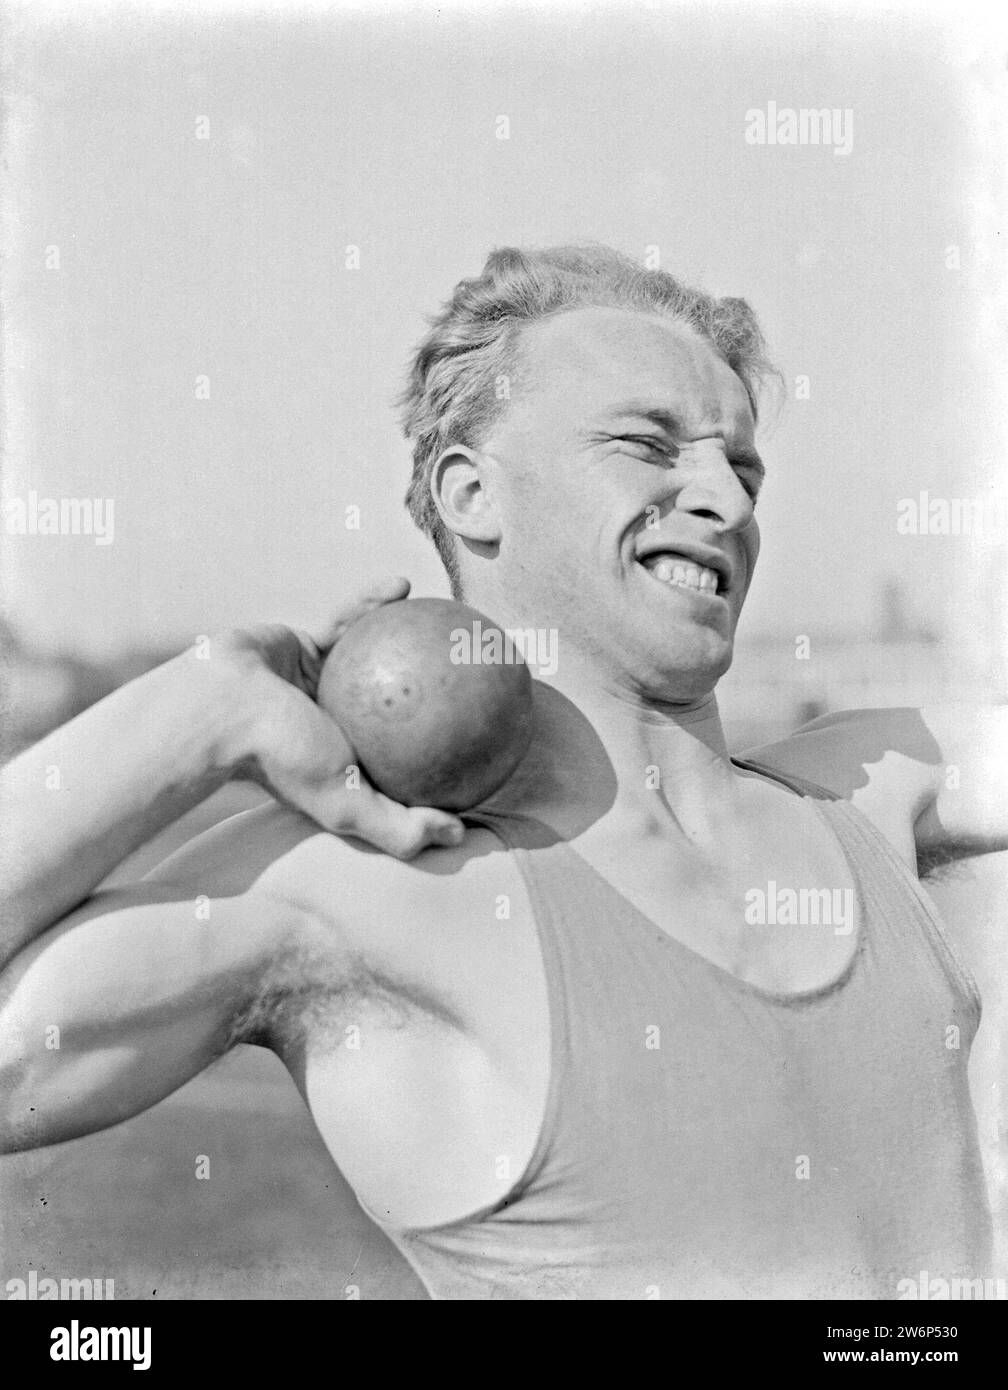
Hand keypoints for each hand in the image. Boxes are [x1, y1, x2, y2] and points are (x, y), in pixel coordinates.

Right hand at [218, 576, 465, 858]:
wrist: (216, 710)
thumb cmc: (279, 759)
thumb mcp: (347, 802)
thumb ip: (400, 826)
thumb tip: (461, 835)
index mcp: (353, 763)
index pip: (412, 760)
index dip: (448, 750)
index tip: (489, 733)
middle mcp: (342, 725)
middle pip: (403, 706)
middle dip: (441, 688)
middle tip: (479, 666)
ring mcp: (324, 684)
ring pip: (380, 655)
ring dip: (413, 635)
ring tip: (451, 616)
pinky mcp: (305, 646)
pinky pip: (349, 618)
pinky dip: (373, 601)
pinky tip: (406, 585)